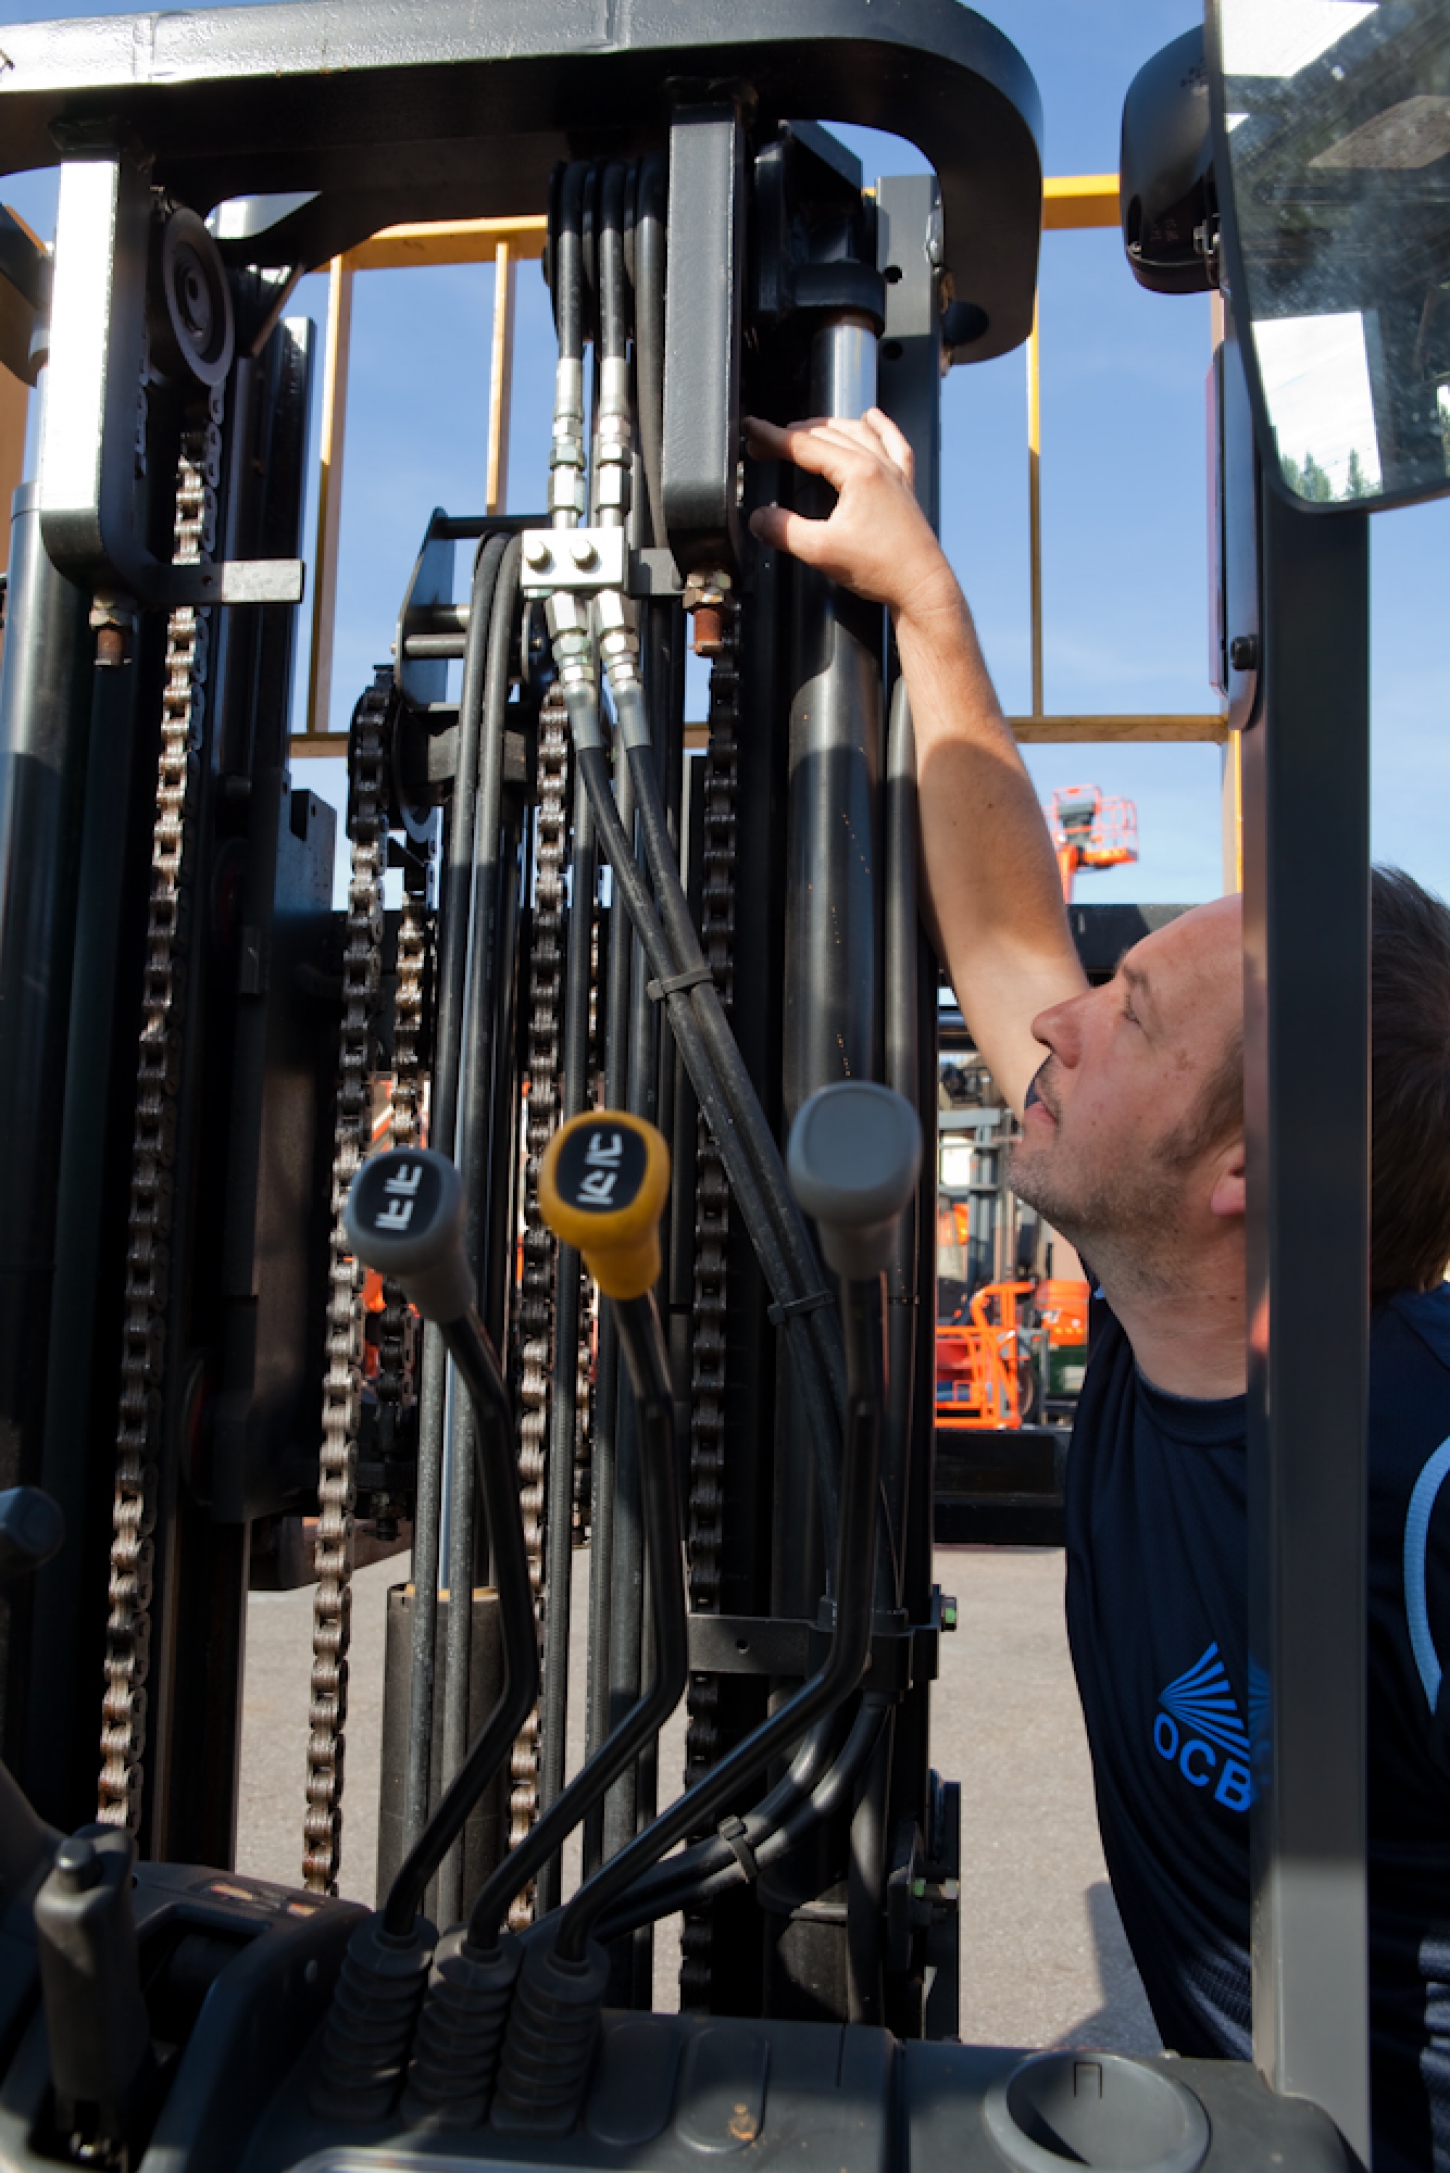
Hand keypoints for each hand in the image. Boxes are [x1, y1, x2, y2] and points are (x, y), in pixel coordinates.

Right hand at [744, 409, 959, 624]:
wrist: (922, 588)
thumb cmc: (881, 569)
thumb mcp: (820, 551)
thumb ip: (784, 530)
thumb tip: (759, 519)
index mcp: (857, 472)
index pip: (805, 445)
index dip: (773, 437)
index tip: (752, 430)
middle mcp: (878, 464)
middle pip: (827, 434)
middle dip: (792, 433)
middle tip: (766, 441)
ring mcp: (894, 473)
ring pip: (858, 432)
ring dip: (827, 426)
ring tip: (805, 427)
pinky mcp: (905, 486)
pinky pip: (894, 443)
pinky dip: (880, 427)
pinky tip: (872, 417)